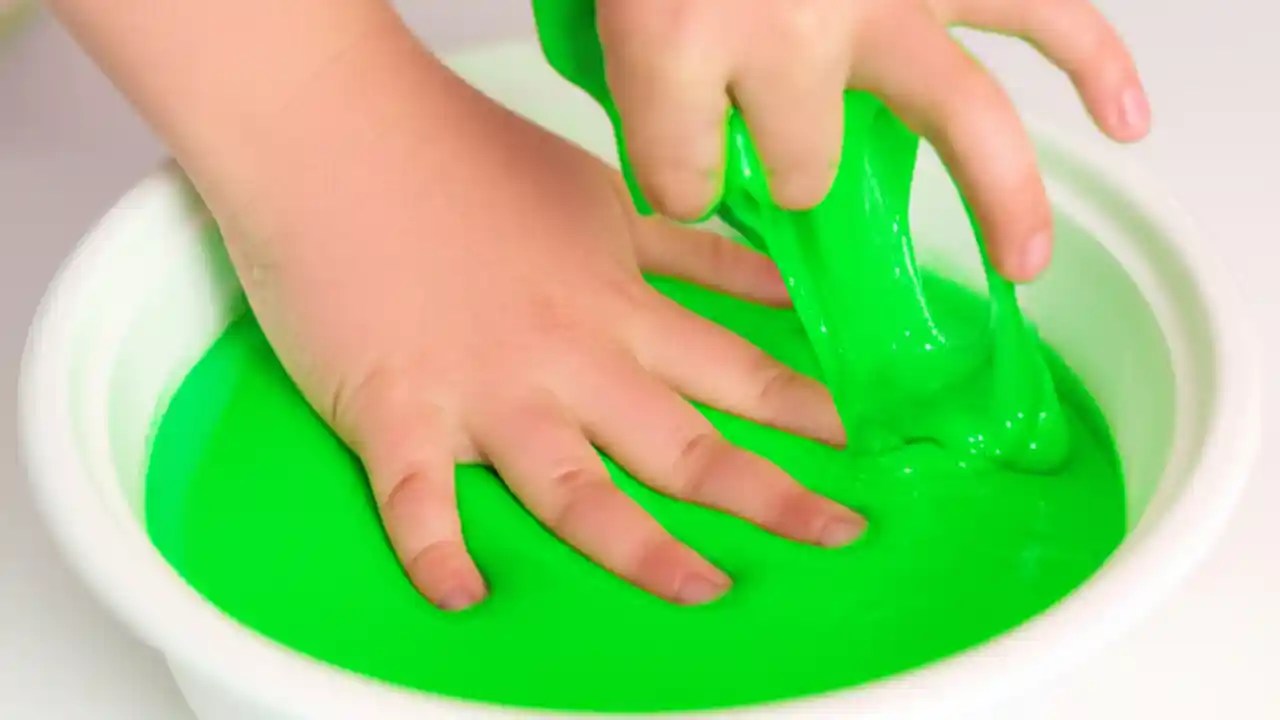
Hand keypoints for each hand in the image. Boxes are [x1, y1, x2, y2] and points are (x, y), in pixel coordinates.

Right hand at [215, 31, 863, 610]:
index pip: (733, 371)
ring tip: (704, 590)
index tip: (864, 448)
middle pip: (684, 444)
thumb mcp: (601, 198)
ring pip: (579, 490)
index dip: (807, 412)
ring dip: (644, 549)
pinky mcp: (396, 410)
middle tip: (839, 535)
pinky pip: (418, 498)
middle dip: (771, 496)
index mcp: (614, 307)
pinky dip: (435, 548)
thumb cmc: (463, 158)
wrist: (339, 130)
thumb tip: (772, 283)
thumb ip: (689, 253)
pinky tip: (462, 594)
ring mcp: (484, 390)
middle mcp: (567, 359)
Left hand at [597, 0, 1149, 280]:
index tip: (675, 166)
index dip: (676, 181)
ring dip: (996, 196)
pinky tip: (1127, 116)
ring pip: (961, 113)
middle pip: (804, 169)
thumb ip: (643, 79)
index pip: (681, 181)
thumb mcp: (613, 0)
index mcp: (678, 39)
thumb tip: (696, 155)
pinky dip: (1097, 60)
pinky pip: (1044, 7)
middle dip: (789, 170)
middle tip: (776, 143)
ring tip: (1025, 256)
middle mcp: (790, 29)